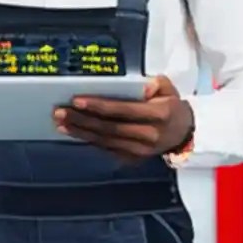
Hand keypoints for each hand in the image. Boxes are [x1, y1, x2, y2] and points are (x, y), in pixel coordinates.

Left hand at [53, 75, 193, 163]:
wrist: (183, 133)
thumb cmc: (170, 107)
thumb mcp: (169, 89)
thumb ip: (157, 84)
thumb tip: (144, 88)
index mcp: (158, 115)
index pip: (123, 110)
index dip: (99, 106)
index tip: (77, 100)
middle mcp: (148, 135)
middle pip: (109, 128)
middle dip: (82, 120)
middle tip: (60, 112)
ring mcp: (140, 150)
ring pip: (105, 141)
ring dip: (80, 132)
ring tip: (61, 122)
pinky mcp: (133, 158)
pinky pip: (107, 148)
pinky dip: (89, 140)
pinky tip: (74, 132)